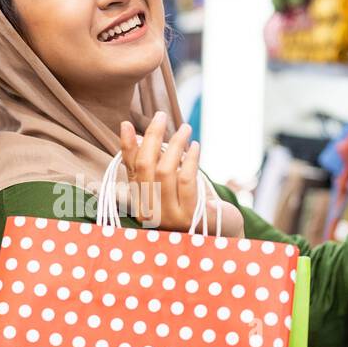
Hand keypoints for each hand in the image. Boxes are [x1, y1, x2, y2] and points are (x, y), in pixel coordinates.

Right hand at [119, 112, 243, 236]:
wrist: (220, 230)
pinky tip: (196, 147)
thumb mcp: (170, 182)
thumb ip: (154, 164)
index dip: (127, 147)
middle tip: (161, 116)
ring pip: (165, 171)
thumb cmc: (193, 202)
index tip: (127, 124)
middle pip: (146, 167)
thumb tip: (140, 135)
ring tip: (185, 128)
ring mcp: (169, 217)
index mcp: (140, 204)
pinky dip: (190, 159)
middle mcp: (150, 213)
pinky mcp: (190, 216)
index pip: (131, 170)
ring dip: (175, 144)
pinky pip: (186, 180)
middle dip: (153, 137)